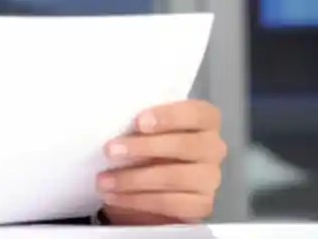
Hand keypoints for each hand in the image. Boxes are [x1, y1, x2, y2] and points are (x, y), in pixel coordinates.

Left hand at [98, 100, 226, 224]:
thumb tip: (112, 121)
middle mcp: (213, 148)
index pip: (198, 113)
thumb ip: (138, 123)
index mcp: (204, 120)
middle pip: (185, 145)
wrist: (148, 186)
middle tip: (110, 150)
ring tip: (104, 180)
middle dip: (145, 147)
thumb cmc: (145, 146)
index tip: (139, 122)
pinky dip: (138, 200)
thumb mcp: (142, 130)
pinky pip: (169, 203)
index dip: (170, 116)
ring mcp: (210, 178)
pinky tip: (115, 196)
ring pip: (175, 177)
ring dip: (134, 179)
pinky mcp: (202, 205)